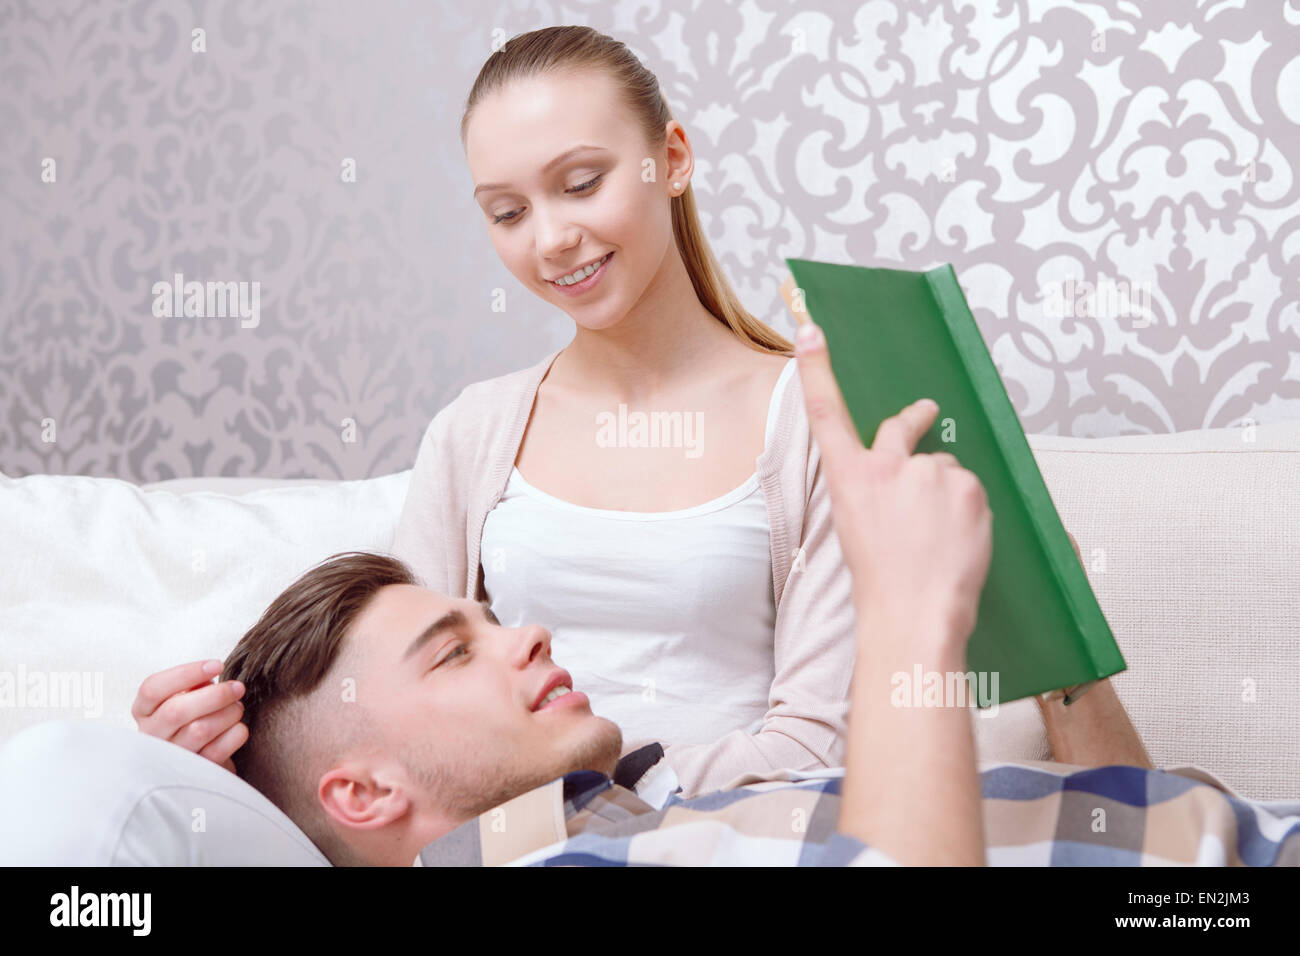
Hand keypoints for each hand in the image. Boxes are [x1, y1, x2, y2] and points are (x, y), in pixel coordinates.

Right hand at [131, 660, 247, 771]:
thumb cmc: (191, 719)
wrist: (196, 764)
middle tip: (237, 688)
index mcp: (144, 711)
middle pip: (176, 711)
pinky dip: (235, 734)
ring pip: (199, 730)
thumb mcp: (184, 699)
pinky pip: (217, 751)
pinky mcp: (193, 773)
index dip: (186, 673)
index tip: (217, 665)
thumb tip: (208, 679)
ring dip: (228, 714)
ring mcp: (169, 758)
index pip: (152, 688)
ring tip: (238, 707)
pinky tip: (238, 727)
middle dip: (215, 695)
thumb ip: (191, 687)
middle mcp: (151, 736)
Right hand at [794, 320, 993, 644]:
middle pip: (901, 427)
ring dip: (947, 493)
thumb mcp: (858, 529)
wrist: (914, 614)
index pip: (826, 412)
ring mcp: (928, 472)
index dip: (815, 369)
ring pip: (945, 469)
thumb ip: (876, 492)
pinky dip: (970, 509)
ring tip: (940, 537)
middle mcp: (886, 466)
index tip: (809, 332)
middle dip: (916, 418)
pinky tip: (959, 538)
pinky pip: (971, 487)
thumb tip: (910, 477)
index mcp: (850, 479)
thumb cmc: (883, 583)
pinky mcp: (965, 483)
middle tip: (927, 411)